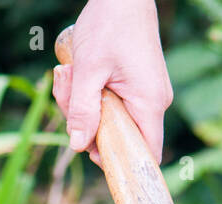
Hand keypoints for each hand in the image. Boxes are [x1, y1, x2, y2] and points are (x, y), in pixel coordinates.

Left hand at [52, 0, 172, 162]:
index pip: (144, 154)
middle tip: (67, 94)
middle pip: (120, 136)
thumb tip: (76, 145)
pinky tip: (79, 72)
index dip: (119, 161)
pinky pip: (112, 103)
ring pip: (112, 119)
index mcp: (149, 103)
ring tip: (69, 74)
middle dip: (88, 124)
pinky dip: (91, 94)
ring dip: (84, 105)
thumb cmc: (110, 24)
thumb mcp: (88, 69)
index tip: (89, 151)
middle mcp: (154, 102)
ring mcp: (147, 93)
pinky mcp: (137, 85)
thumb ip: (82, 109)